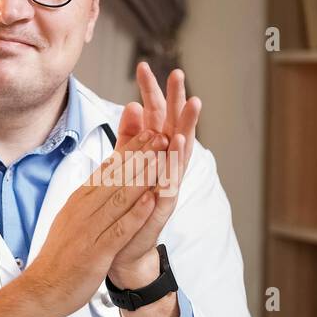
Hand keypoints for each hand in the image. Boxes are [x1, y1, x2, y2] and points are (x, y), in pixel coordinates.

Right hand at [19, 126, 167, 316]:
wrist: (42, 288)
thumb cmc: (60, 255)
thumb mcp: (72, 217)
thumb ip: (89, 197)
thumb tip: (104, 176)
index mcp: (80, 200)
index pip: (108, 169)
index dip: (131, 150)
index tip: (149, 133)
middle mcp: (84, 210)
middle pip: (116, 178)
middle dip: (141, 156)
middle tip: (161, 136)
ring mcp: (90, 230)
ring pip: (120, 198)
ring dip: (142, 177)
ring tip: (161, 159)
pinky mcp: (96, 252)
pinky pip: (119, 229)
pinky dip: (136, 214)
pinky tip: (151, 201)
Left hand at [107, 62, 200, 287]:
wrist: (123, 250)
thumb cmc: (126, 208)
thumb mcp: (125, 166)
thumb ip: (129, 138)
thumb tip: (131, 106)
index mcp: (154, 155)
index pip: (154, 118)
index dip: (151, 93)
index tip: (144, 66)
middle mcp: (166, 167)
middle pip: (173, 126)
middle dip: (176, 100)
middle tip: (178, 73)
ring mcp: (168, 184)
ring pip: (180, 150)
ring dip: (187, 125)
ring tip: (192, 102)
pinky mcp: (165, 203)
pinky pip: (173, 177)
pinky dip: (176, 159)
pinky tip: (179, 143)